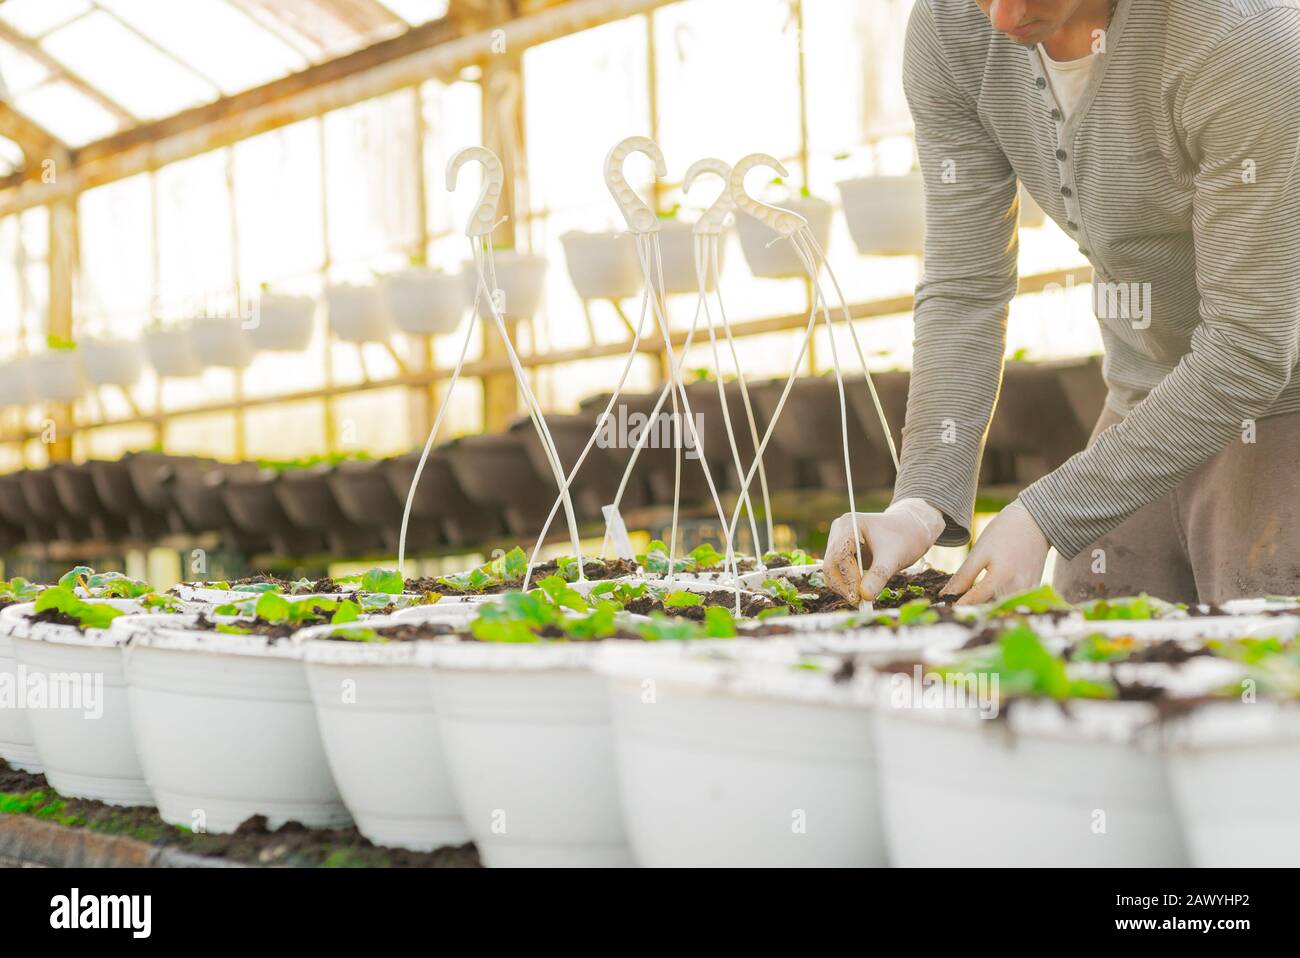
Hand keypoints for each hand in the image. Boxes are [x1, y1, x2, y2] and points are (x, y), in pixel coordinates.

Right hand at [824, 499, 945, 603]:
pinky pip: (838, 574)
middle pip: (831, 564)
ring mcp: (838, 543)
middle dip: (843, 585)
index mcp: (849, 524)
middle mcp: (839, 532)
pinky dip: (847, 586)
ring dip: (844, 588)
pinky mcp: (841, 555)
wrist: (910, 532)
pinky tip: (862, 592)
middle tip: (859, 602)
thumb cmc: (904, 538)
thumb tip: (865, 596)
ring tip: (863, 599)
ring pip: (831, 572)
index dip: (848, 577)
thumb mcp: (894, 557)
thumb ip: (879, 575)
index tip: (859, 596)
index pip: (840, 554)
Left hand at [946, 500, 1050, 604]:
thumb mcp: (979, 553)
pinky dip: (998, 604)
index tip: (944, 608)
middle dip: (970, 612)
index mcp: (1001, 578)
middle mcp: (1017, 590)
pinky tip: (987, 599)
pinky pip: (1012, 605)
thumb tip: (946, 596)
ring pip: (1001, 610)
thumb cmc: (1004, 533)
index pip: (974, 602)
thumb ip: (963, 577)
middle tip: (952, 608)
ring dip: (984, 610)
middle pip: (988, 610)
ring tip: (968, 604)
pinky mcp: (1033, 592)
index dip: (956, 607)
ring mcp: (1028, 593)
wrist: (1035, 522)